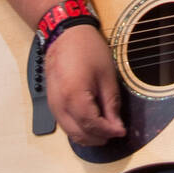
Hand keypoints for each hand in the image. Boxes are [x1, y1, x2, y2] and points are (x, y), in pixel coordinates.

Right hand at [43, 23, 126, 145]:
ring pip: (70, 132)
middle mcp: (59, 104)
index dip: (108, 131)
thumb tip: (117, 126)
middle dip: (98, 137)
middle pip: (79, 133)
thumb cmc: (88, 50)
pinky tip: (92, 123)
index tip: (122, 131)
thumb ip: (111, 103)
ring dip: (88, 136)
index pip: (92, 125)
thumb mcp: (107, 76)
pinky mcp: (51, 103)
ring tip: (106, 129)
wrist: (65, 35)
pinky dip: (78, 128)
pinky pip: (64, 124)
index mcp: (73, 95)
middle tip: (115, 132)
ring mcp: (52, 105)